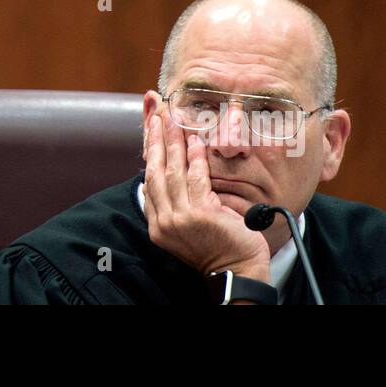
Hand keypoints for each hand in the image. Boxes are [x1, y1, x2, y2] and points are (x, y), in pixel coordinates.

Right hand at [143, 113, 271, 276]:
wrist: (236, 269)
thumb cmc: (215, 246)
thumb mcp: (185, 227)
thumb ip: (173, 204)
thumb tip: (161, 176)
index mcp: (158, 225)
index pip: (148, 181)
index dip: (149, 153)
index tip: (151, 132)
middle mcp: (164, 222)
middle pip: (155, 172)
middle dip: (155, 141)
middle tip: (157, 117)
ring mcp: (181, 219)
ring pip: (173, 172)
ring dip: (173, 143)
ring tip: (173, 121)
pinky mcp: (201, 214)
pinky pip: (197, 179)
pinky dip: (196, 158)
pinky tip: (196, 141)